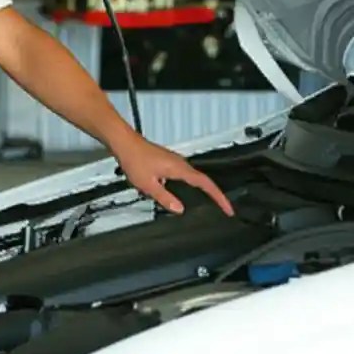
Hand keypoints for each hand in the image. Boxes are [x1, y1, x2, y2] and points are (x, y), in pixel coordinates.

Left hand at [113, 137, 234, 215]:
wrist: (125, 143)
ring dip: (197, 190)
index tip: (228, 208)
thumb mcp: (149, 185)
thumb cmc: (135, 159)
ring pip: (190, 178)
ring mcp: (174, 161)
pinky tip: (172, 191)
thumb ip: (165, 198)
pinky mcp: (167, 161)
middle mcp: (180, 163)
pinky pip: (181, 175)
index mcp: (180, 169)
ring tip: (206, 201)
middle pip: (202, 181)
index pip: (206, 184)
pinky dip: (183, 184)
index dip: (219, 197)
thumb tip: (179, 209)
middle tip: (222, 208)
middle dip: (213, 195)